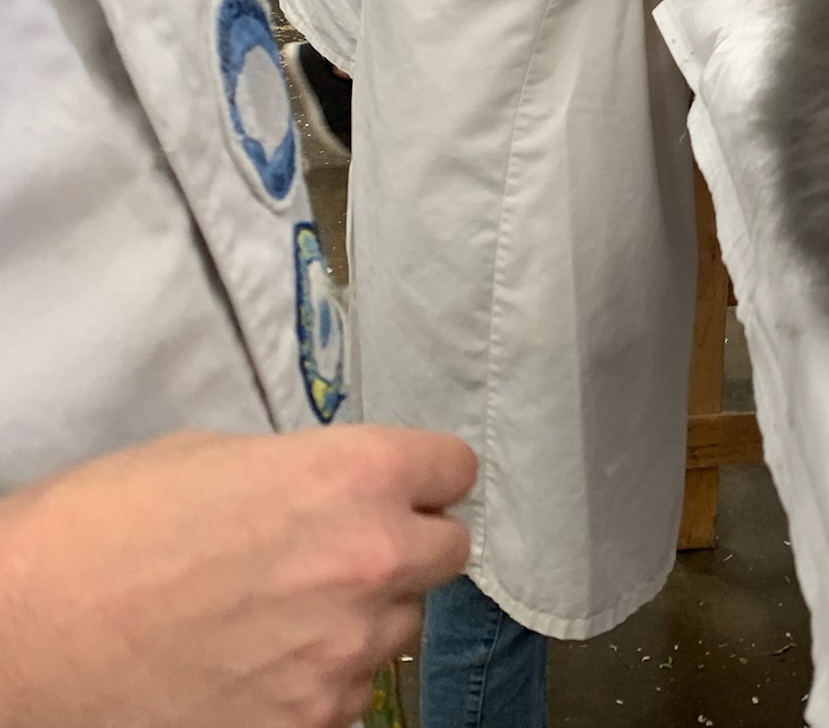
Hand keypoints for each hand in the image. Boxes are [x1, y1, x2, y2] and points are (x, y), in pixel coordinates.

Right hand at [0, 426, 474, 727]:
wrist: (23, 639)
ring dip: (362, 618)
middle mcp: (372, 559)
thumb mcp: (213, 458)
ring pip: (401, 627)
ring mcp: (345, 650)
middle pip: (447, 551)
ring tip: (281, 615)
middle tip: (343, 552)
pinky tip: (259, 665)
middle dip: (406, 547)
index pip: (454, 467)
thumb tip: (334, 493)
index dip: (425, 476)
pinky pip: (352, 692)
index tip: (405, 487)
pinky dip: (320, 679)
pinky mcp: (311, 720)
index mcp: (354, 476)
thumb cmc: (102, 530)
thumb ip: (304, 473)